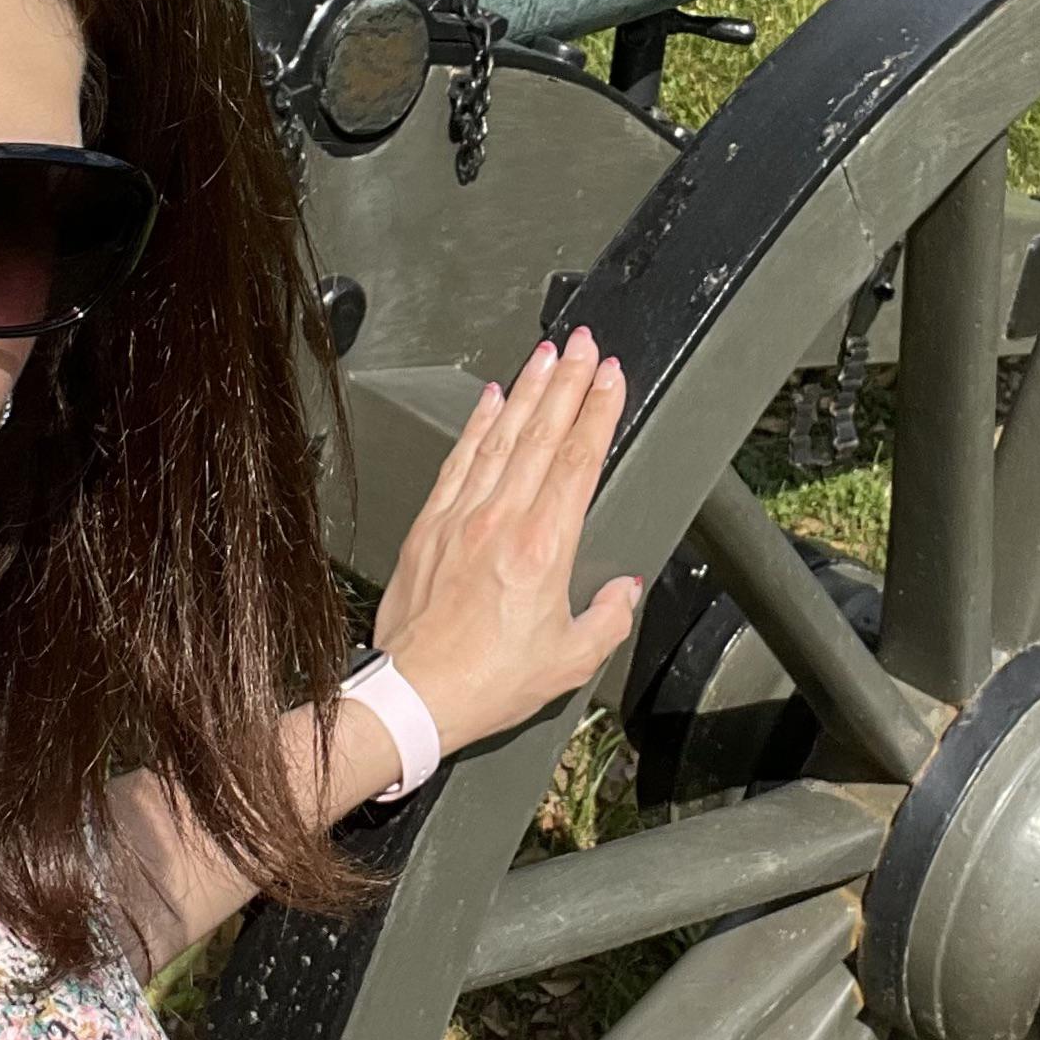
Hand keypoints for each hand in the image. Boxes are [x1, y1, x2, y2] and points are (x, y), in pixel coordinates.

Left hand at [371, 328, 641, 754]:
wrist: (415, 696)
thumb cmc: (487, 682)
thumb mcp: (569, 660)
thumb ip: (607, 618)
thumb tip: (623, 590)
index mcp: (542, 549)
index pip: (578, 460)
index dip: (598, 411)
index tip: (611, 376)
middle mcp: (500, 521)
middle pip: (542, 433)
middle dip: (568, 382)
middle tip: (586, 344)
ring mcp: (461, 518)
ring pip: (500, 436)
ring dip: (528, 390)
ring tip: (547, 355)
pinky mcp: (430, 526)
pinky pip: (458, 459)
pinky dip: (476, 424)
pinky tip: (490, 399)